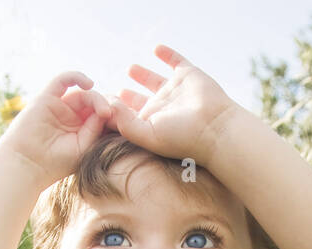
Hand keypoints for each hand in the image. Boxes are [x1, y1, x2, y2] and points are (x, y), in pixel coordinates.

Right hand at [1, 71, 113, 185]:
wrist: (27, 166)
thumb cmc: (55, 164)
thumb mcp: (84, 147)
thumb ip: (96, 128)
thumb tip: (107, 110)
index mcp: (81, 130)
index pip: (101, 115)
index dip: (114, 115)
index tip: (124, 123)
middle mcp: (70, 116)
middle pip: (94, 103)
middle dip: (107, 106)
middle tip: (114, 116)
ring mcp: (59, 106)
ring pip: (83, 92)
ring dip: (97, 99)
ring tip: (105, 111)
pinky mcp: (46, 98)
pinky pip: (63, 80)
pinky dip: (76, 77)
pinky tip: (89, 83)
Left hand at [105, 45, 240, 166]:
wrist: (215, 127)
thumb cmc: (182, 137)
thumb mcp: (147, 135)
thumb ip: (125, 122)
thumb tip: (109, 104)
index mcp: (150, 122)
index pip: (126, 115)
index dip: (112, 110)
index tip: (96, 104)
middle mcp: (162, 107)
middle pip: (139, 100)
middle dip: (126, 96)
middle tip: (112, 90)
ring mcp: (175, 90)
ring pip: (155, 80)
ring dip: (142, 74)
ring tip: (130, 69)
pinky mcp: (188, 75)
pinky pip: (176, 61)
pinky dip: (167, 54)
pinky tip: (156, 49)